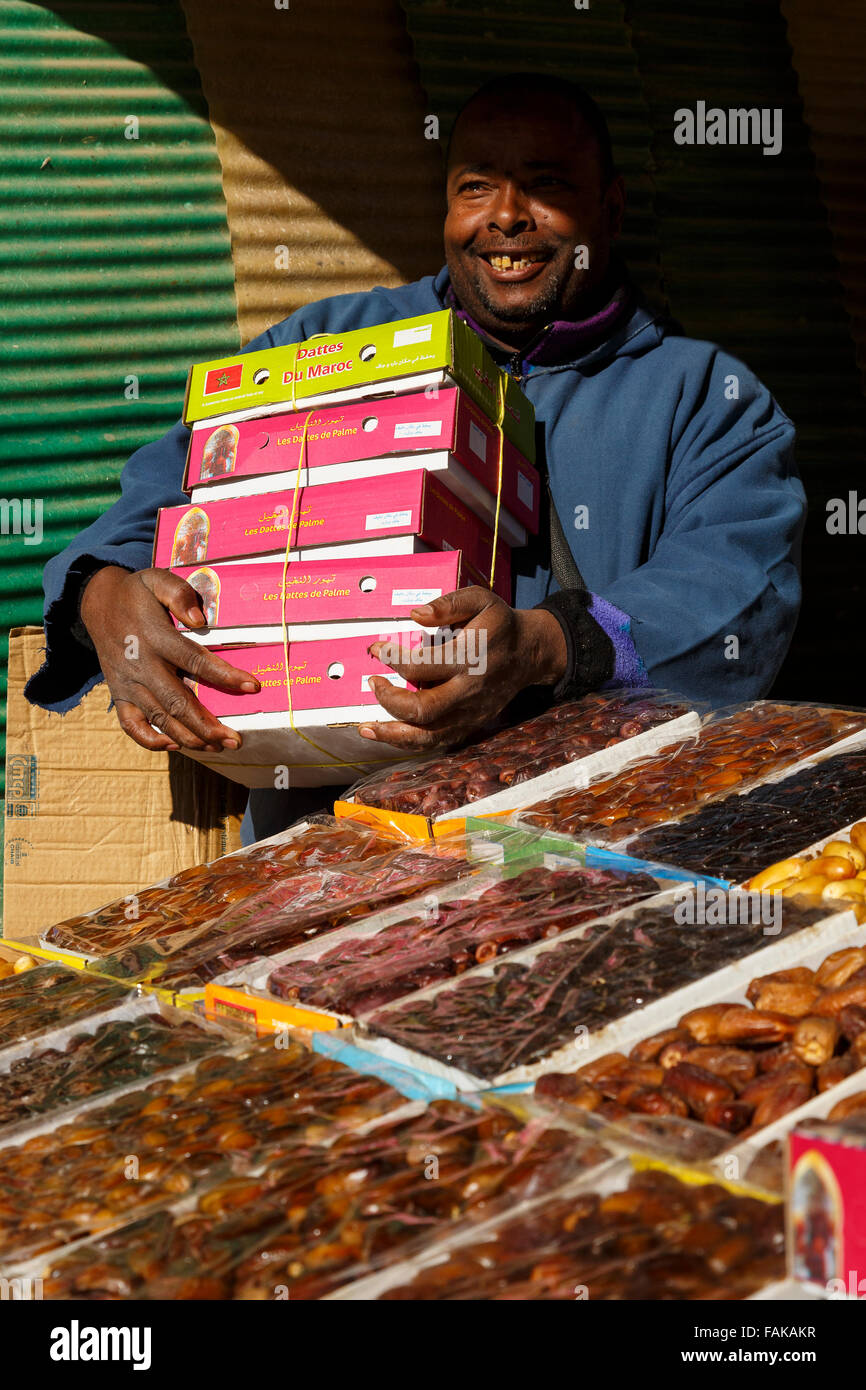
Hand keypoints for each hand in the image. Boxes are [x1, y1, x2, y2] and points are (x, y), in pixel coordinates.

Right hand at [80, 566, 259, 752]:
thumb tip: (201, 620)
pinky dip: (151, 741)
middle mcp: (141, 664)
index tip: (252, 686)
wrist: (97, 604)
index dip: (224, 675)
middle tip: (235, 740)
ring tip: (216, 747)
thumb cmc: (136, 593)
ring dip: (188, 738)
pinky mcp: (118, 694)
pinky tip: (175, 746)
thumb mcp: (156, 579)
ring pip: (159, 718)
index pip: (194, 660)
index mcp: (155, 636)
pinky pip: (131, 725)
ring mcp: (128, 683)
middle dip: (207, 725)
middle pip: (176, 701)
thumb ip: (178, 593)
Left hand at [358, 587, 566, 750]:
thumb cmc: (499, 624)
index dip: (393, 658)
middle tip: (374, 682)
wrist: (529, 652)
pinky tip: (387, 734)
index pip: (422, 665)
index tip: (377, 649)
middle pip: (423, 708)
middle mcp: (469, 689)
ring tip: (366, 727)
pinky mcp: (470, 724)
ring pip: (428, 735)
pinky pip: (436, 741)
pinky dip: (408, 742)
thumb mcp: (481, 600)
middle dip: (389, 699)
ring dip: (393, 733)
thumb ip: (449, 604)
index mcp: (470, 657)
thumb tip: (416, 615)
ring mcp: (470, 712)